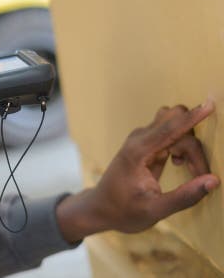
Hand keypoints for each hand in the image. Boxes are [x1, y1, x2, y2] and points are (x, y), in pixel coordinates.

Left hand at [56, 101, 219, 242]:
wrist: (102, 207)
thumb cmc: (125, 211)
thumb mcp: (155, 210)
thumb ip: (184, 196)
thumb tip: (213, 180)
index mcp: (137, 152)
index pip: (170, 128)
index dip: (192, 118)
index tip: (209, 104)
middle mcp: (138, 139)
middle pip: (175, 123)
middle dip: (194, 145)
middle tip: (197, 172)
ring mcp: (141, 138)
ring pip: (175, 126)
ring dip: (188, 145)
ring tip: (186, 169)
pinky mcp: (146, 143)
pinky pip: (172, 133)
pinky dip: (183, 146)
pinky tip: (179, 164)